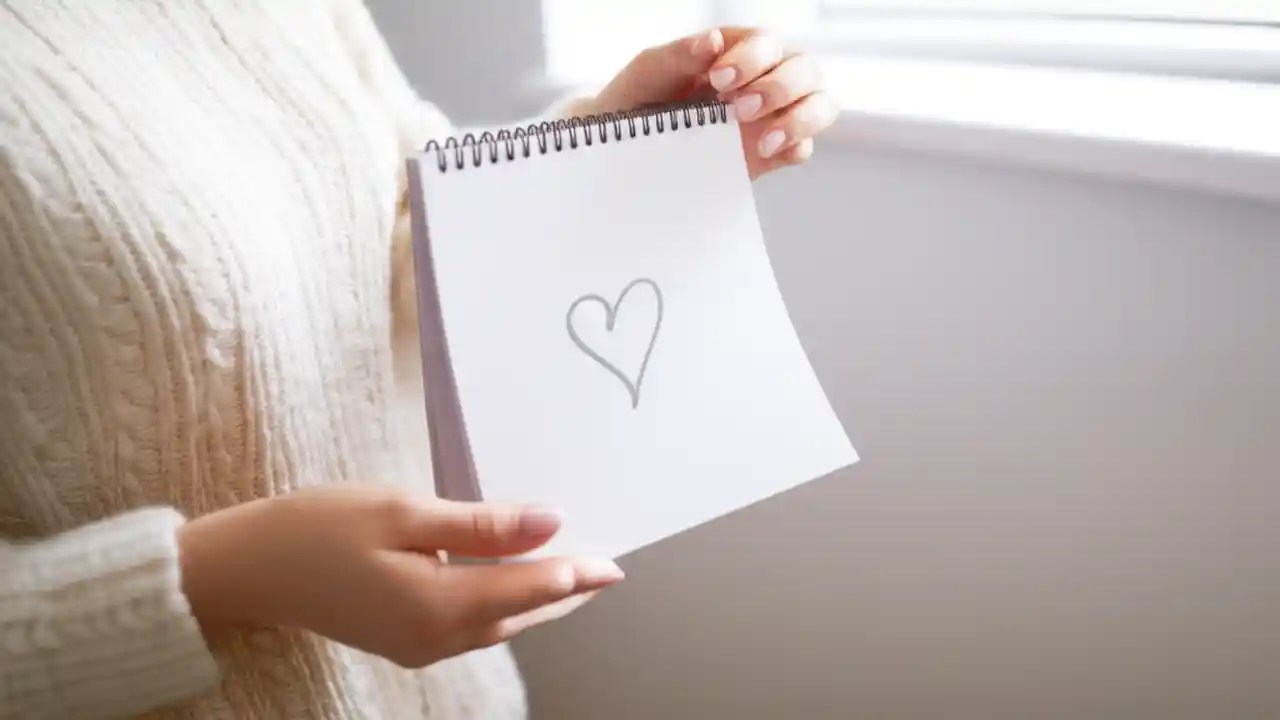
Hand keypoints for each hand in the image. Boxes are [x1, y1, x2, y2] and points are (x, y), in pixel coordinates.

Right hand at [178, 485, 621, 667]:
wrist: (247, 568)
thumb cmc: (317, 528)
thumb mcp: (403, 510)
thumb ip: (482, 524)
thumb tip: (550, 524)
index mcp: (439, 607)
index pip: (531, 590)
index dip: (576, 574)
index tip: (615, 562)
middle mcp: (436, 639)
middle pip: (522, 615)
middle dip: (566, 591)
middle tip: (605, 566)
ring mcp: (420, 646)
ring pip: (500, 624)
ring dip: (538, 600)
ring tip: (573, 570)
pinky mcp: (406, 641)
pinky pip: (473, 626)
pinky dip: (503, 604)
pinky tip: (513, 582)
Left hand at [573, 28, 836, 179]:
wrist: (625, 148)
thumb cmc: (639, 99)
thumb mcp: (649, 72)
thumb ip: (678, 55)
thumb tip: (712, 41)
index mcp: (740, 51)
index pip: (769, 44)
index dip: (752, 59)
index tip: (717, 79)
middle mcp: (766, 78)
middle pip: (806, 70)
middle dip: (779, 88)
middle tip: (737, 108)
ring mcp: (775, 117)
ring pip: (820, 106)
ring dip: (800, 119)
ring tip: (764, 141)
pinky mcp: (773, 153)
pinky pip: (803, 148)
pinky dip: (794, 148)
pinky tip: (764, 154)